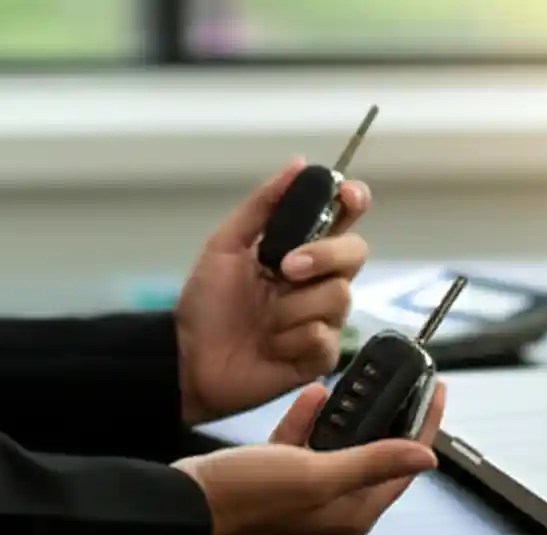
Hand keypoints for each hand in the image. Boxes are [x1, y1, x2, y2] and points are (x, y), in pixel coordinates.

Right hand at [173, 380, 446, 534]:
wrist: (183, 505)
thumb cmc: (245, 498)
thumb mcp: (316, 474)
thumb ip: (373, 462)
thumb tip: (427, 457)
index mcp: (353, 510)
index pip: (403, 465)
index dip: (424, 426)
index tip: (436, 390)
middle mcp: (333, 504)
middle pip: (376, 452)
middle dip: (390, 416)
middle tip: (404, 380)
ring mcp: (304, 491)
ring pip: (340, 444)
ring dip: (349, 413)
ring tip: (362, 380)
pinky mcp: (276, 477)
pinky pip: (303, 442)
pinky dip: (310, 418)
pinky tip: (313, 393)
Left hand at [174, 156, 373, 425]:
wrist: (191, 359)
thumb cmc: (207, 304)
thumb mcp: (225, 246)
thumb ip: (262, 206)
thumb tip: (300, 163)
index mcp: (301, 250)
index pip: (343, 219)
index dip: (354, 202)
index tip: (348, 197)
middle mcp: (320, 280)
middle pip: (355, 253)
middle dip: (323, 256)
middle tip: (285, 269)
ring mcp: (325, 317)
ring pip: (338, 296)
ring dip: (291, 307)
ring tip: (262, 321)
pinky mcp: (322, 354)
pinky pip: (324, 336)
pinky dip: (290, 339)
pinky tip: (270, 347)